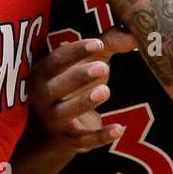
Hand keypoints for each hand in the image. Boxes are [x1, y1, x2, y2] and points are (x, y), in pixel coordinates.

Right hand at [30, 28, 138, 151]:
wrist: (59, 126)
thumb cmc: (74, 84)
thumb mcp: (86, 62)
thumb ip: (106, 44)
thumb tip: (132, 33)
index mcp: (41, 73)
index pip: (55, 60)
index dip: (75, 52)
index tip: (98, 44)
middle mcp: (41, 97)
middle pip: (56, 87)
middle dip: (78, 77)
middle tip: (103, 67)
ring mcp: (53, 120)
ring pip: (65, 113)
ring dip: (84, 102)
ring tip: (105, 90)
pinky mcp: (68, 140)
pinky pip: (83, 139)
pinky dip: (101, 136)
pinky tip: (120, 129)